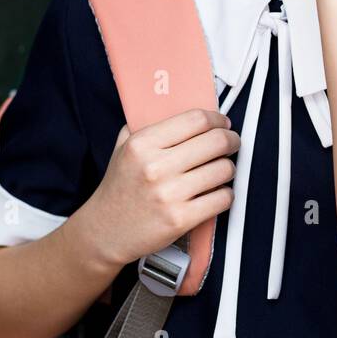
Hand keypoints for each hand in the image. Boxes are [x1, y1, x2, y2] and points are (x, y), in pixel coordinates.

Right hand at [75, 108, 237, 268]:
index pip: (196, 120)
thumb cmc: (119, 188)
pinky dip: (226, 194)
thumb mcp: (124, 148)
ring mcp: (169, 194)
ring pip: (224, 170)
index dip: (218, 119)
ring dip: (229, 168)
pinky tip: (217, 192)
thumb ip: (147, 124)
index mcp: (142, 144)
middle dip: (231, 140)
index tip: (223, 123)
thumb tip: (181, 106)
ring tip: (222, 169)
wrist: (104, 231)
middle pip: (216, 141)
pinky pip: (222, 198)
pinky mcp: (180, 219)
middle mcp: (155, 167)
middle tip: (231, 143)